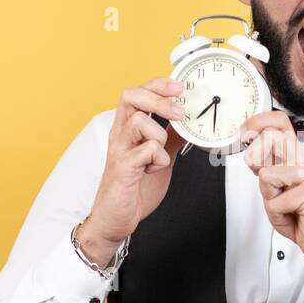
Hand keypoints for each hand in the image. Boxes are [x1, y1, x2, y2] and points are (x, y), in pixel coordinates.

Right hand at [80, 77, 185, 263]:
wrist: (116, 218)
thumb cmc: (134, 188)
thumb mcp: (159, 158)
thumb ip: (170, 139)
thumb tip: (187, 123)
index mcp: (128, 129)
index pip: (137, 93)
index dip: (158, 85)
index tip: (180, 88)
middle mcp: (120, 135)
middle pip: (131, 96)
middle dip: (159, 99)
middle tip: (180, 112)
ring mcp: (120, 150)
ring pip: (139, 121)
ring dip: (160, 135)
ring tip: (161, 154)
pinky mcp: (123, 168)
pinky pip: (147, 150)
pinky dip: (159, 159)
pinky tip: (154, 169)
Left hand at [237, 111, 303, 268]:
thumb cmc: (303, 216)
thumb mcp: (277, 189)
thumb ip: (266, 169)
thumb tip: (250, 152)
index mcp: (297, 155)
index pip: (278, 122)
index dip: (256, 123)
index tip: (243, 134)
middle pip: (269, 138)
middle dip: (256, 163)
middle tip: (269, 185)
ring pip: (266, 175)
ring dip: (269, 199)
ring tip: (286, 207)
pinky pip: (274, 202)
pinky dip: (278, 215)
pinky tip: (294, 216)